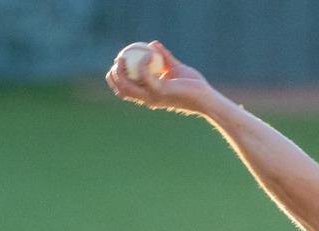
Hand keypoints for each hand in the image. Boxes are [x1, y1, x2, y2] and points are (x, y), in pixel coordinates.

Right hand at [104, 41, 225, 115]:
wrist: (205, 96)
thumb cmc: (192, 85)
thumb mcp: (175, 68)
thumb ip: (164, 57)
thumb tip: (153, 44)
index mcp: (149, 95)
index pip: (126, 91)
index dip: (116, 79)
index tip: (117, 63)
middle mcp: (148, 98)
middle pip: (121, 90)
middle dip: (113, 76)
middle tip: (117, 60)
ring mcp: (152, 95)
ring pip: (126, 85)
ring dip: (120, 71)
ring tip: (122, 57)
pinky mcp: (160, 90)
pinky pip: (144, 74)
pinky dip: (142, 62)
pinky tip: (147, 53)